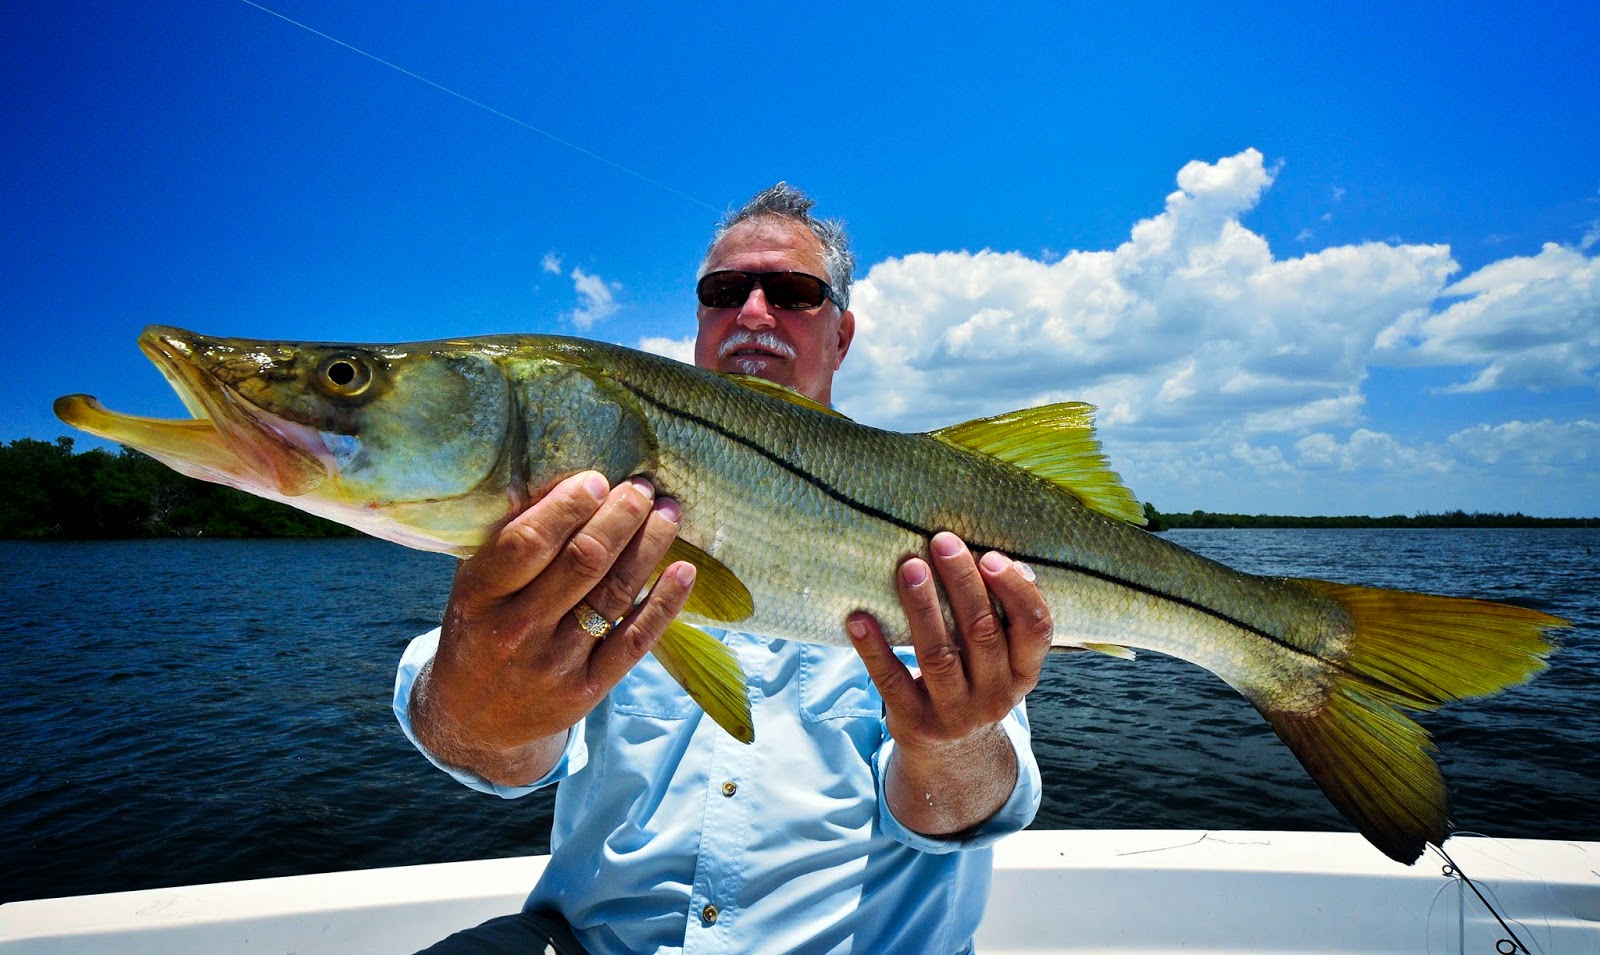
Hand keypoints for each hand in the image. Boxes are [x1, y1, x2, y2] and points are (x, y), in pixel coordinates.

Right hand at [411, 470, 694, 785]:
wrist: (472, 720)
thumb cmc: (479, 630)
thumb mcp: (475, 584)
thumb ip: (511, 536)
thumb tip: (565, 478)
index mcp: (480, 595)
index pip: (528, 542)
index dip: (569, 506)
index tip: (598, 480)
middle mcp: (517, 630)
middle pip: (582, 562)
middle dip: (621, 516)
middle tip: (644, 487)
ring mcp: (554, 664)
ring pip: (613, 594)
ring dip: (649, 546)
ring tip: (669, 512)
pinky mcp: (587, 690)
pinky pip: (634, 640)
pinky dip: (664, 603)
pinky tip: (684, 570)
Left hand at [847, 531, 1051, 834]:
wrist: (953, 757)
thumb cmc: (976, 683)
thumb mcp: (1003, 662)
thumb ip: (1005, 619)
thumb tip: (1002, 558)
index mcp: (1024, 674)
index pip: (1035, 629)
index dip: (1015, 591)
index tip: (989, 555)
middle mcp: (996, 696)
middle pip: (982, 633)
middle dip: (962, 583)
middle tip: (941, 542)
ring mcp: (955, 714)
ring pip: (939, 655)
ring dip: (923, 607)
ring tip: (909, 567)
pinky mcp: (914, 723)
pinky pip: (891, 681)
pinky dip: (874, 648)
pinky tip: (858, 618)